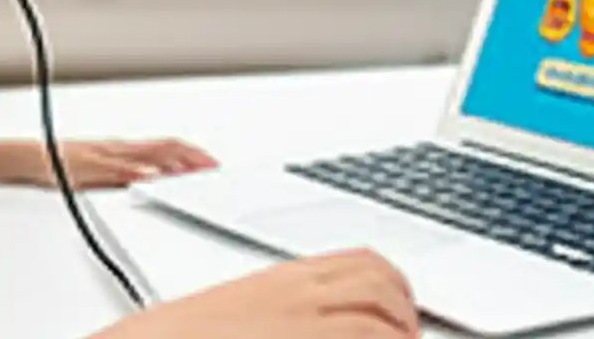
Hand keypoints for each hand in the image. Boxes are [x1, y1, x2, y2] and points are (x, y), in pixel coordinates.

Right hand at [0, 138, 218, 189]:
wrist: (31, 156)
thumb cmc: (63, 162)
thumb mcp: (101, 165)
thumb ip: (126, 169)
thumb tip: (153, 178)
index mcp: (124, 147)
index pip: (166, 145)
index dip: (192, 152)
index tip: (212, 163)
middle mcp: (121, 147)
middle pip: (165, 147)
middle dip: (193, 157)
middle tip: (214, 168)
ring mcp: (108, 156)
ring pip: (148, 156)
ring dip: (174, 164)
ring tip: (196, 173)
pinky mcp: (93, 168)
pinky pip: (119, 170)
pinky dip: (138, 173)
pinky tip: (152, 178)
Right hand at [94, 249, 420, 338]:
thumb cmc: (186, 338)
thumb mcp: (245, 312)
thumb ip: (287, 315)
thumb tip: (328, 326)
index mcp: (284, 280)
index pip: (362, 262)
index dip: (395, 287)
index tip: (401, 312)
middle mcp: (297, 296)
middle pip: (381, 283)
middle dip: (407, 312)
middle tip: (407, 338)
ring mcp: (299, 324)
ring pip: (379, 317)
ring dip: (400, 334)